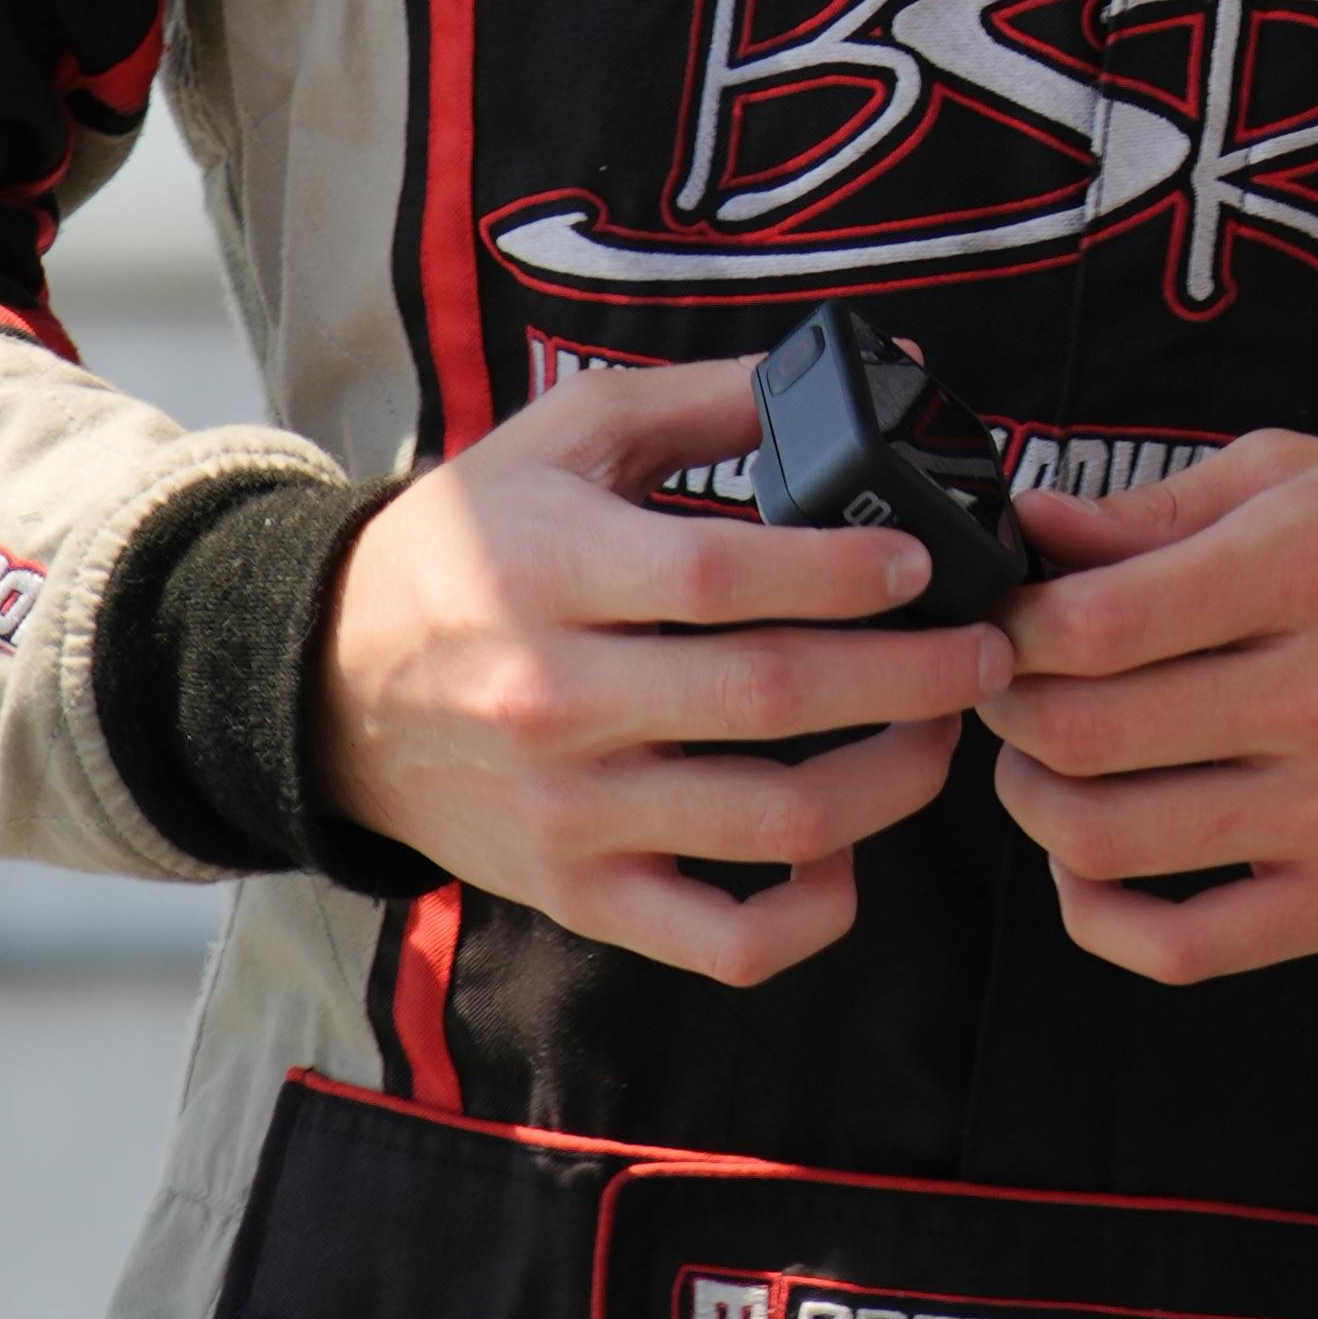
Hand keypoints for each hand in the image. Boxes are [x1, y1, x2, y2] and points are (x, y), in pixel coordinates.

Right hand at [311, 355, 1014, 990]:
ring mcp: (571, 813)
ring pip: (773, 820)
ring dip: (894, 779)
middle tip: (988, 648)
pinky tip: (847, 857)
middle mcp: (557, 701)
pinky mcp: (581, 894)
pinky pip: (722, 939)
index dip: (840, 570)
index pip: (721, 578)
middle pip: (770, 697)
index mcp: (551, 575)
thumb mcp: (565, 440)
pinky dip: (808, 913)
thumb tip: (844, 379)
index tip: (925, 562)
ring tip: (944, 727)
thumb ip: (704, 404)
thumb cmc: (468, 548)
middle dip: (913, 674)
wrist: (329, 686)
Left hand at [976, 435, 1317, 986]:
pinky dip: (1098, 916)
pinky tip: (1088, 861)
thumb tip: (1023, 537)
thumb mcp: (1300, 476)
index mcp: (1308, 565)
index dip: (1011, 629)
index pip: (1094, 625)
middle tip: (1007, 688)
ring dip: (1033, 805)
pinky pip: (1182, 947)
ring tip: (1044, 764)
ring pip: (1108, 841)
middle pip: (1085, 733)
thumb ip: (1152, 511)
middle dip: (1008, 710)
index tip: (1003, 620)